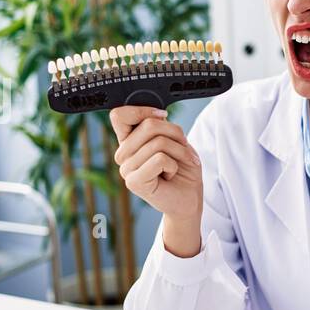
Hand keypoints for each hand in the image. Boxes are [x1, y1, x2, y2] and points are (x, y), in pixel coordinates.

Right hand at [110, 105, 203, 256]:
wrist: (189, 199)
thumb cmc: (183, 171)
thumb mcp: (175, 141)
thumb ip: (160, 127)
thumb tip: (157, 115)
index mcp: (129, 142)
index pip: (119, 115)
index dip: (142, 110)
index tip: (163, 116)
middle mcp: (123, 155)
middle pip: (148, 125)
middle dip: (175, 134)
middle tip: (183, 150)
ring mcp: (126, 169)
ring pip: (157, 142)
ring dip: (179, 152)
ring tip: (179, 164)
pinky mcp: (134, 182)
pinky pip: (159, 159)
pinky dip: (173, 165)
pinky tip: (170, 175)